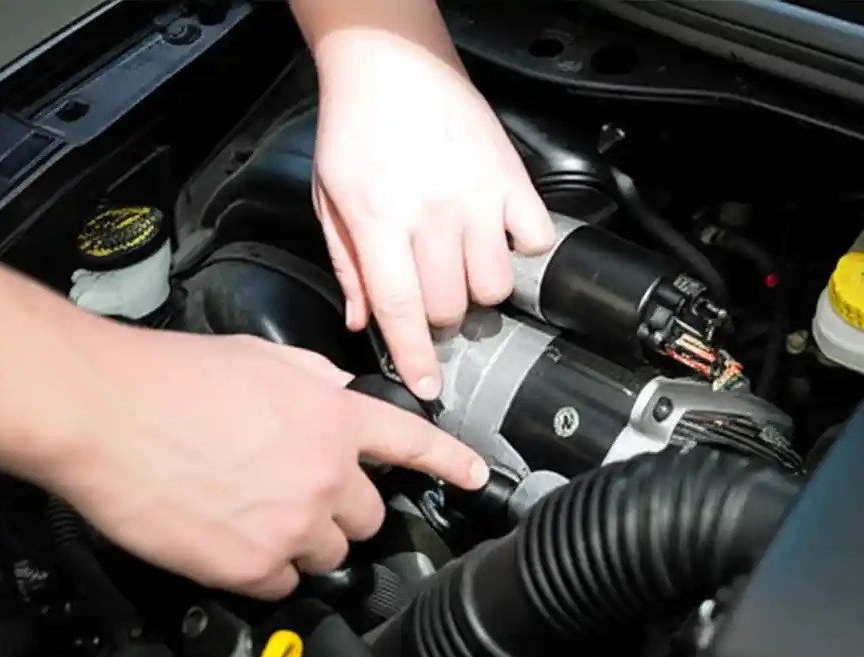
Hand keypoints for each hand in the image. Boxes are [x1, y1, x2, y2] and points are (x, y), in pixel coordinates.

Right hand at [44, 329, 486, 599]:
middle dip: (342, 511)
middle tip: (297, 494)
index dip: (451, 463)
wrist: (105, 411)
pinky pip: (282, 585)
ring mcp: (292, 524)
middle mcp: (327, 474)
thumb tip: (336, 390)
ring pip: (330, 556)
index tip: (475, 478)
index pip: (413, 443)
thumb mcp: (261, 357)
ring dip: (304, 543)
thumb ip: (314, 379)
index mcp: (335, 416)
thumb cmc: (173, 376)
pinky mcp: (251, 565)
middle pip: (370, 518)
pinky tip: (229, 541)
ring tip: (254, 515)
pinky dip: (263, 572)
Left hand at [309, 27, 553, 399]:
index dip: (416, 358)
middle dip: (442, 316)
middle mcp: (432, 215)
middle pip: (452, 306)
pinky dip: (523, 249)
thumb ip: (347, 265)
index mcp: (380, 221)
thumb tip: (363, 323)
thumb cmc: (355, 125)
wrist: (391, 61)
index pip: (402, 310)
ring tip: (464, 267)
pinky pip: (534, 239)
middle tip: (432, 296)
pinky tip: (500, 237)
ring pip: (496, 285)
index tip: (428, 387)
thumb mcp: (329, 197)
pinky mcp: (511, 179)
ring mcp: (478, 197)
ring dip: (481, 289)